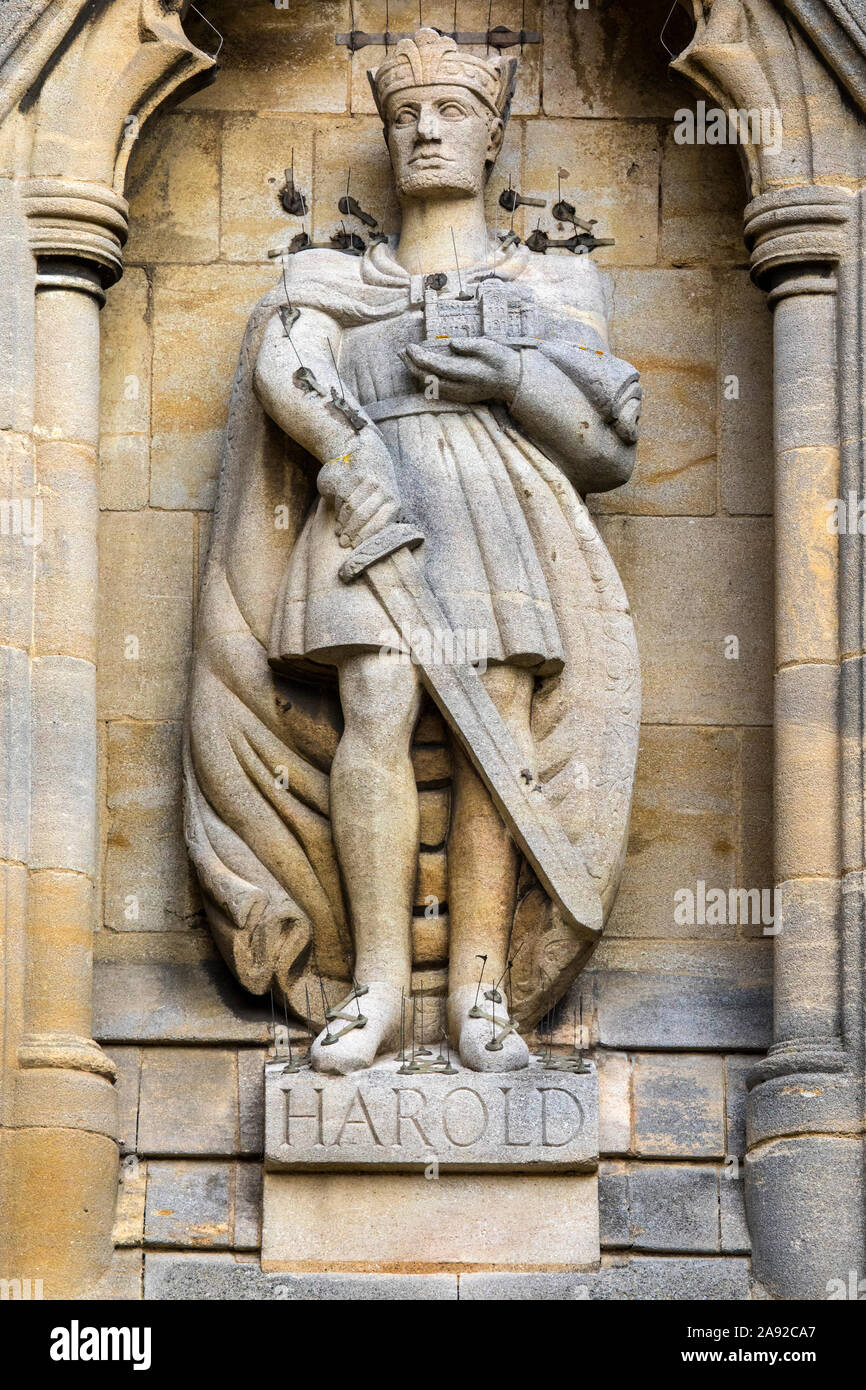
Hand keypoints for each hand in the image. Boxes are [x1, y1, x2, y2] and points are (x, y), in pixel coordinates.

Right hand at [318, 463, 400, 547]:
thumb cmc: (374, 489)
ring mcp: (370, 482)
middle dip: (351, 532)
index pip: (379, 525)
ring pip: (351, 507)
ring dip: (343, 522)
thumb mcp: (382, 504)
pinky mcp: (356, 475)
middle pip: (362, 517)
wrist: (370, 455)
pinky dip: (338, 509)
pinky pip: (343, 497)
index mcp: (394, 503)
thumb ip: (375, 520)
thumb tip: (362, 544)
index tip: (355, 546)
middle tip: (343, 542)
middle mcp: (384, 492)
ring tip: (339, 532)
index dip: (365, 537)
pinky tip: (338, 516)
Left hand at [404, 337, 520, 405]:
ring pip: (429, 386)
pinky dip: (424, 380)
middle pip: (427, 378)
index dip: (418, 357)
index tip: (409, 346)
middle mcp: (459, 387)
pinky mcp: (458, 396)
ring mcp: (458, 394)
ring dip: (415, 373)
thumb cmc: (500, 360)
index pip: (434, 366)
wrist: (512, 381)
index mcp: (465, 373)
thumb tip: (450, 343)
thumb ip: (468, 345)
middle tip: (401, 352)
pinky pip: (435, 390)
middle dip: (411, 365)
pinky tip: (419, 370)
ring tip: (406, 359)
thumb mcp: (487, 346)